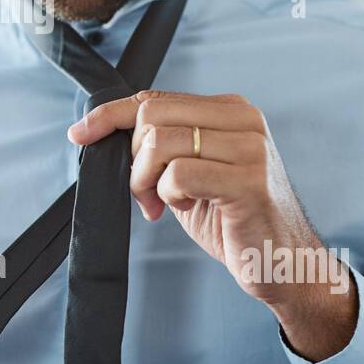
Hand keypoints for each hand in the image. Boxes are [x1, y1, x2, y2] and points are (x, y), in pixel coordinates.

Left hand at [67, 91, 338, 312]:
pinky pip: (178, 174)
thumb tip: (104, 132)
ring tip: (164, 204)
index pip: (155, 98)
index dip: (110, 115)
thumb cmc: (234, 220)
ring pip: (161, 143)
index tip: (80, 133)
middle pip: (152, 116)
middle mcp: (244, 120)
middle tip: (145, 193)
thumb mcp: (191, 173)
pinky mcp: (249, 182)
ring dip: (146, 181)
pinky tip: (185, 208)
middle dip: (133, 158)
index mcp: (231, 110)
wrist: (284, 264)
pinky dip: (168, 195)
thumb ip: (163, 147)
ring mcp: (250, 149)